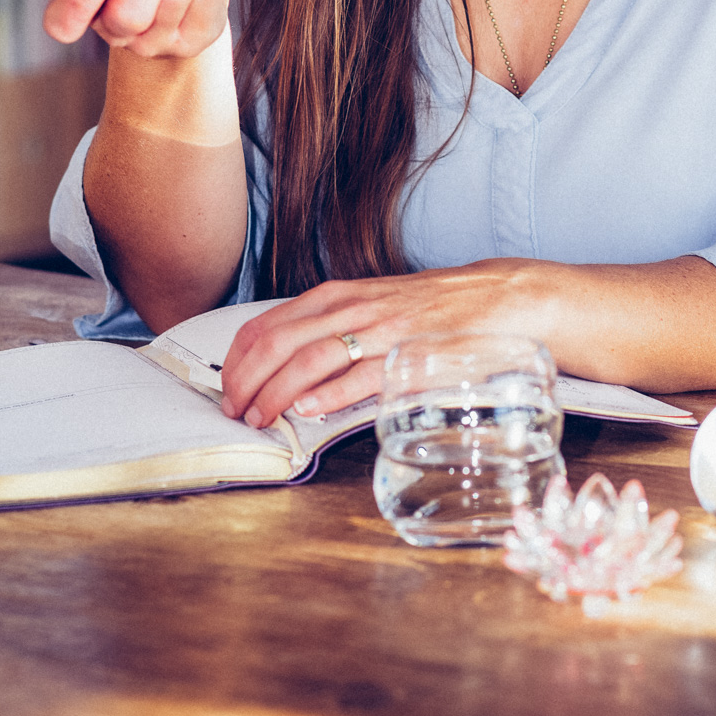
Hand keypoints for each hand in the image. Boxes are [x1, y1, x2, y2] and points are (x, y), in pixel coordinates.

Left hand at [219, 261, 556, 428]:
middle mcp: (350, 308)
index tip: (226, 389)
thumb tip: (285, 369)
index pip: (267, 324)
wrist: (489, 298)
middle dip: (246, 380)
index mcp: (336, 296)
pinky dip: (329, 393)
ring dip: (276, 393)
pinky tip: (309, 409)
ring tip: (259, 418)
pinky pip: (359, 375)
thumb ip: (330, 330)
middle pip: (278, 342)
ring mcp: (377, 330)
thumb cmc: (424, 309)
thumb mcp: (368, 306)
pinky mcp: (405, 354)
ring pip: (309, 358)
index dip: (238, 361)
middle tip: (233, 412)